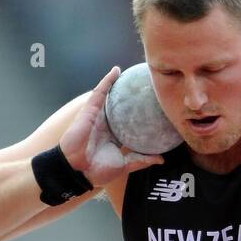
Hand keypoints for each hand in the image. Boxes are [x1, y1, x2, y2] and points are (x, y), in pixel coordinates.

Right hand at [60, 66, 164, 184]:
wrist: (79, 170)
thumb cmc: (97, 170)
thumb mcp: (124, 165)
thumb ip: (141, 159)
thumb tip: (161, 159)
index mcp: (113, 137)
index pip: (127, 123)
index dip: (137, 115)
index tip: (151, 109)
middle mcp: (105, 125)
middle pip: (119, 107)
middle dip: (129, 97)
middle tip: (144, 87)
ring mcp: (97, 116)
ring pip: (110, 96)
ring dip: (118, 83)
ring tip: (132, 73)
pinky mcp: (90, 110)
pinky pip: (100, 92)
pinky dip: (107, 80)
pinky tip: (116, 70)